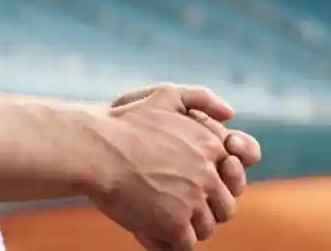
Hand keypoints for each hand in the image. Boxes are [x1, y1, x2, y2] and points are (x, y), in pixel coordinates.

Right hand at [88, 84, 238, 250]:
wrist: (96, 149)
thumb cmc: (125, 122)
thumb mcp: (166, 94)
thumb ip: (202, 98)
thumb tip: (231, 114)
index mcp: (211, 145)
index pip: (234, 176)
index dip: (215, 184)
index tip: (193, 185)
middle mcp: (209, 173)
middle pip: (224, 207)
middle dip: (204, 210)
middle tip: (175, 204)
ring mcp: (194, 200)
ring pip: (207, 228)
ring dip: (187, 227)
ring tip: (161, 216)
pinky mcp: (175, 224)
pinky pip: (186, 244)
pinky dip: (171, 242)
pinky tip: (153, 229)